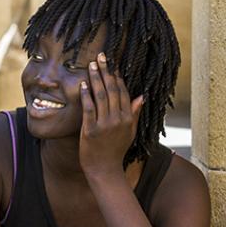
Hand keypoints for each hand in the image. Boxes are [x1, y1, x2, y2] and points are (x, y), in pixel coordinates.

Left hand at [79, 52, 144, 177]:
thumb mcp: (130, 132)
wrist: (104, 169)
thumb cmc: (116, 150)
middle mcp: (118, 119)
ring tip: (91, 65)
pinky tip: (83, 84)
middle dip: (106, 72)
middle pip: (112, 90)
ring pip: (101, 96)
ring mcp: (105, 125)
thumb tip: (142, 96)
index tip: (112, 63)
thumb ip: (134, 113)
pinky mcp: (91, 130)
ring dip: (96, 79)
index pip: (123, 92)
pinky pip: (88, 109)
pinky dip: (86, 95)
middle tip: (100, 57)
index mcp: (128, 118)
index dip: (117, 76)